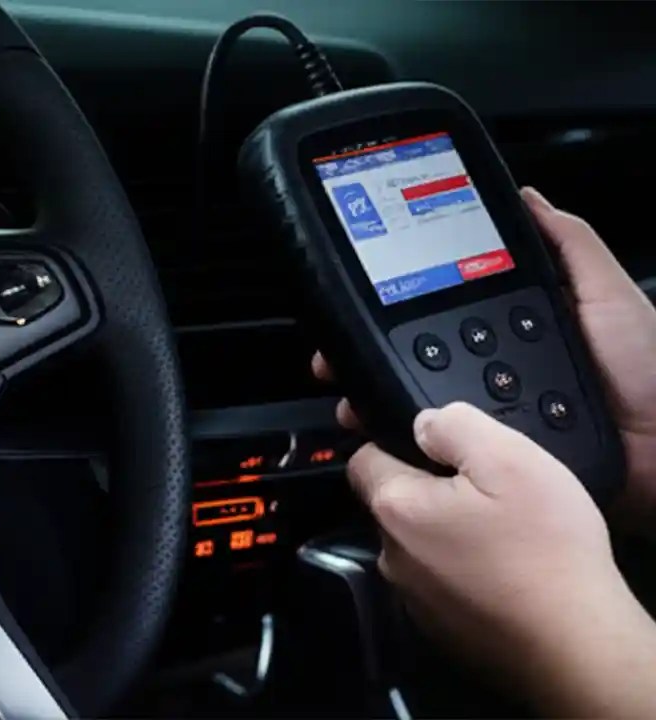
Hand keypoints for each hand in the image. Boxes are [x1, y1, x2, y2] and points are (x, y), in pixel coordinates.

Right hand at [315, 187, 655, 531]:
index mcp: (516, 326)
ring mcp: (489, 413)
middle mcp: (494, 368)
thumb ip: (569, 245)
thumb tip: (526, 197)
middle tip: (335, 358)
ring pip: (418, 404)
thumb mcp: (610, 294)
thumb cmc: (649, 374)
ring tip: (349, 399)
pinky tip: (385, 433)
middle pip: (416, 357)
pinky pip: (441, 445)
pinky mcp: (491, 454)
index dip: (400, 301)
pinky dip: (409, 442)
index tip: (362, 295)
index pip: (445, 307)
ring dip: (376, 403)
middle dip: (368, 357)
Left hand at [350, 404, 655, 716]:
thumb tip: (422, 422)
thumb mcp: (510, 459)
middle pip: (394, 502)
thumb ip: (454, 426)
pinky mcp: (438, 624)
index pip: (364, 458)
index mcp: (396, 507)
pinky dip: (463, 569)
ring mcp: (412, 595)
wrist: (573, 642)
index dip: (392, 441)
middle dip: (428, 489)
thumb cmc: (543, 549)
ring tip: (501, 532)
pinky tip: (502, 568)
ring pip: (419, 543)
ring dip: (448, 531)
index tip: (428, 442)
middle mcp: (391, 553)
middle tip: (485, 490)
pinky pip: (441, 580)